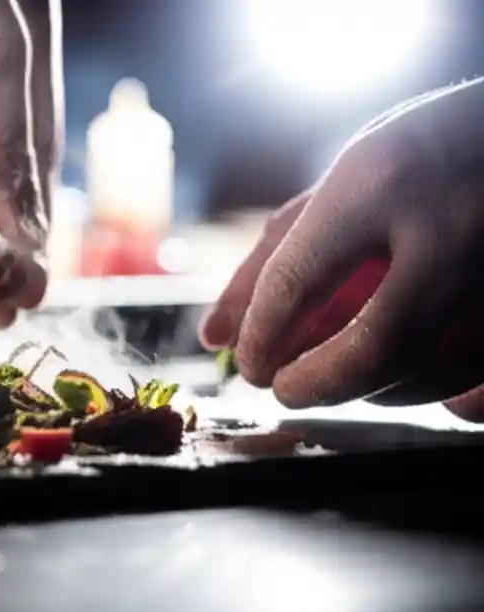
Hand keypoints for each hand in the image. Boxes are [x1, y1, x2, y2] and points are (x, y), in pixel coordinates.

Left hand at [200, 79, 483, 420]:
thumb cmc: (422, 158)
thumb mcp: (342, 185)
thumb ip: (271, 259)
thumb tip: (214, 340)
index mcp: (380, 181)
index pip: (295, 281)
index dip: (261, 338)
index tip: (251, 363)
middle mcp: (451, 226)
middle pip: (374, 347)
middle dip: (317, 384)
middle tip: (287, 390)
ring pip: (433, 375)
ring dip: (373, 392)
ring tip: (343, 377)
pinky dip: (449, 399)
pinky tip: (416, 380)